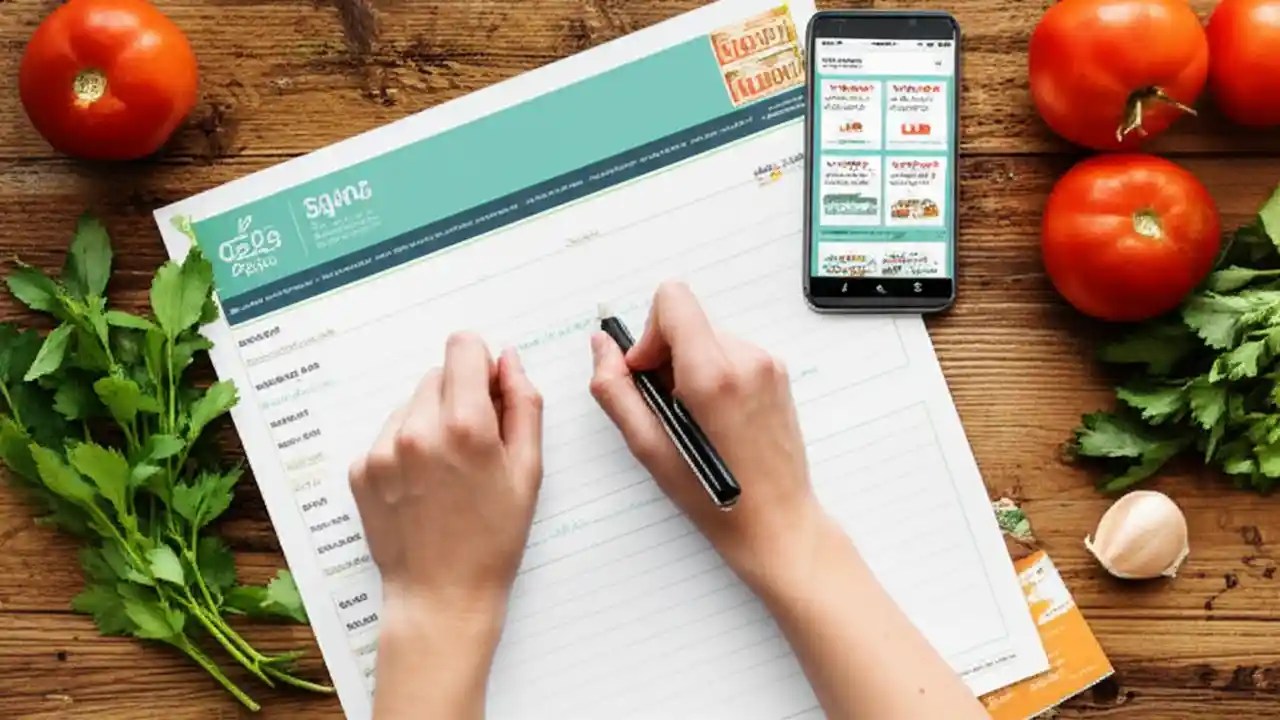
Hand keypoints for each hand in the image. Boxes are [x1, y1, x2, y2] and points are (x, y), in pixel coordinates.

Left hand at [349, 332, 542, 632]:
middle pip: (438, 374)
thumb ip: (524, 404)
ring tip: (447, 471)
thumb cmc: (493, 538)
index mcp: (464, 426)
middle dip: (459, 396)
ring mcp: (382, 450)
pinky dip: (407, 448)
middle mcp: (417, 430)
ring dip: (431, 421)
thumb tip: (508, 360)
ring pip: (412, 403)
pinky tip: (423, 486)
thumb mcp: (528, 470)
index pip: (462, 346)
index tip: (489, 390)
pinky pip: (388, 434)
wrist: (441, 595)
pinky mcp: (361, 469)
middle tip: (475, 445)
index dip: (481, 363)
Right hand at [589, 282, 830, 599]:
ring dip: (689, 370)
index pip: (673, 300)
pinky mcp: (777, 375)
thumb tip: (602, 348)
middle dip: (666, 357)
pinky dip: (713, 376)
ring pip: (707, 338)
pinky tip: (715, 420)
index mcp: (714, 375)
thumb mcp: (649, 448)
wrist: (779, 525)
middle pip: (687, 321)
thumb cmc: (718, 500)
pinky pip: (730, 354)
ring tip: (694, 421)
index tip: (646, 372)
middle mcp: (747, 360)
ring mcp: (767, 365)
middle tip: (667, 409)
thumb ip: (616, 390)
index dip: (648, 333)